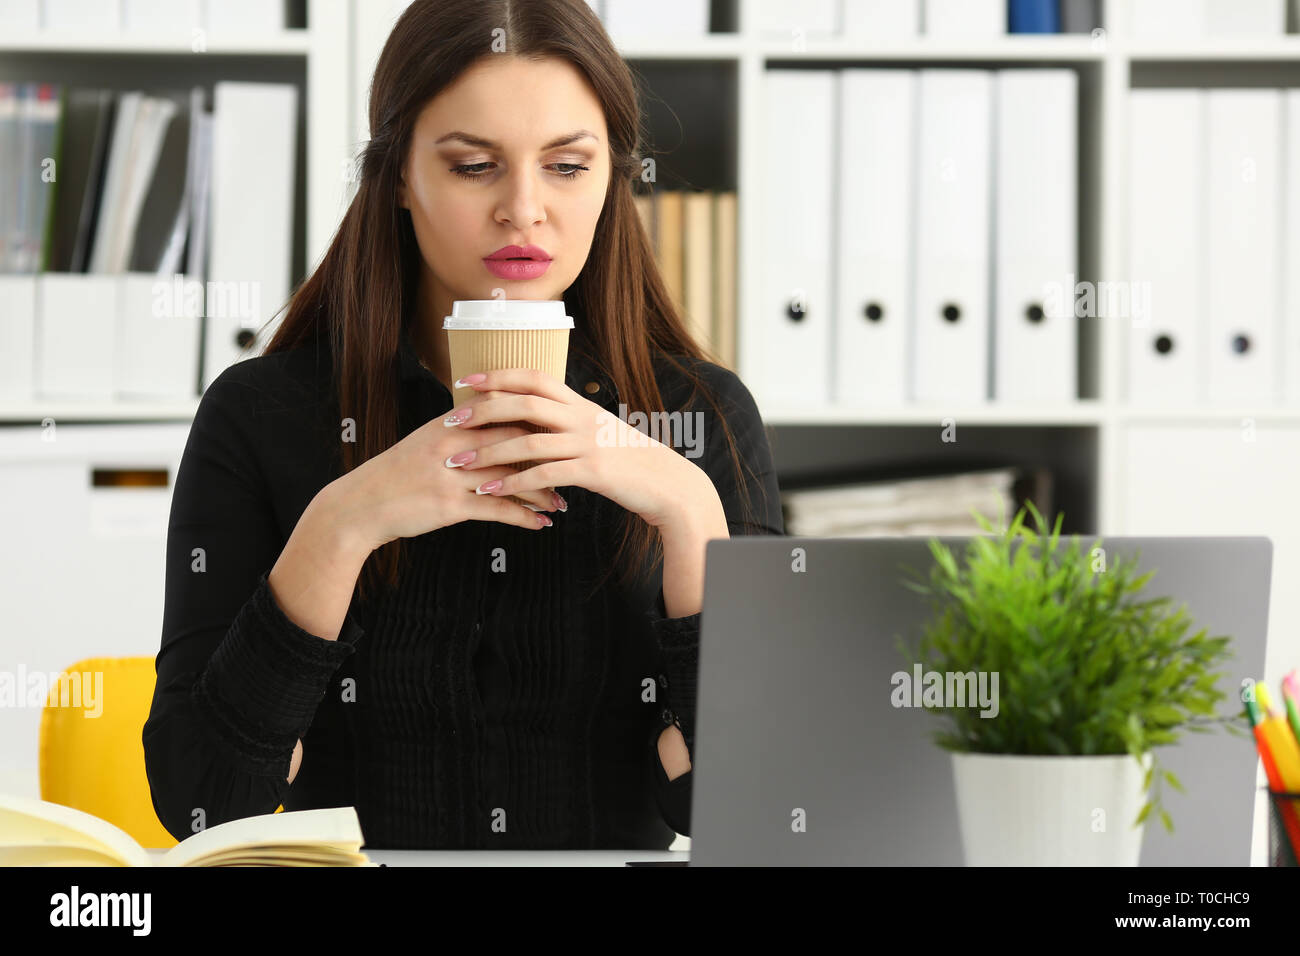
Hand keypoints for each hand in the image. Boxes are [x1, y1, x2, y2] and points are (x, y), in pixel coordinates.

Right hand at [329, 414, 559, 552]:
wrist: (362, 505)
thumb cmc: (399, 475)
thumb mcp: (426, 442)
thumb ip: (460, 431)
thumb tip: (497, 426)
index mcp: (449, 424)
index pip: (503, 412)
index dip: (536, 422)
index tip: (562, 433)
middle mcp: (453, 444)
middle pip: (514, 442)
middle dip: (548, 456)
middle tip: (571, 468)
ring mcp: (451, 475)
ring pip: (511, 478)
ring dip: (542, 493)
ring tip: (562, 504)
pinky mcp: (449, 505)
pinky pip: (498, 510)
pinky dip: (524, 517)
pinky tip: (541, 524)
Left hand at [444, 368, 701, 528]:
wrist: (667, 483)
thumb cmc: (628, 459)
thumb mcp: (597, 430)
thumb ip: (566, 420)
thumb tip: (532, 415)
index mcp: (580, 403)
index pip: (533, 377)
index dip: (497, 376)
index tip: (465, 381)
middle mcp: (581, 417)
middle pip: (525, 403)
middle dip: (483, 411)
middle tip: (451, 421)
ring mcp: (587, 444)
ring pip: (529, 441)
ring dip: (489, 453)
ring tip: (460, 463)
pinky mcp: (592, 472)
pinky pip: (544, 475)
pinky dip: (513, 483)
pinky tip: (492, 491)